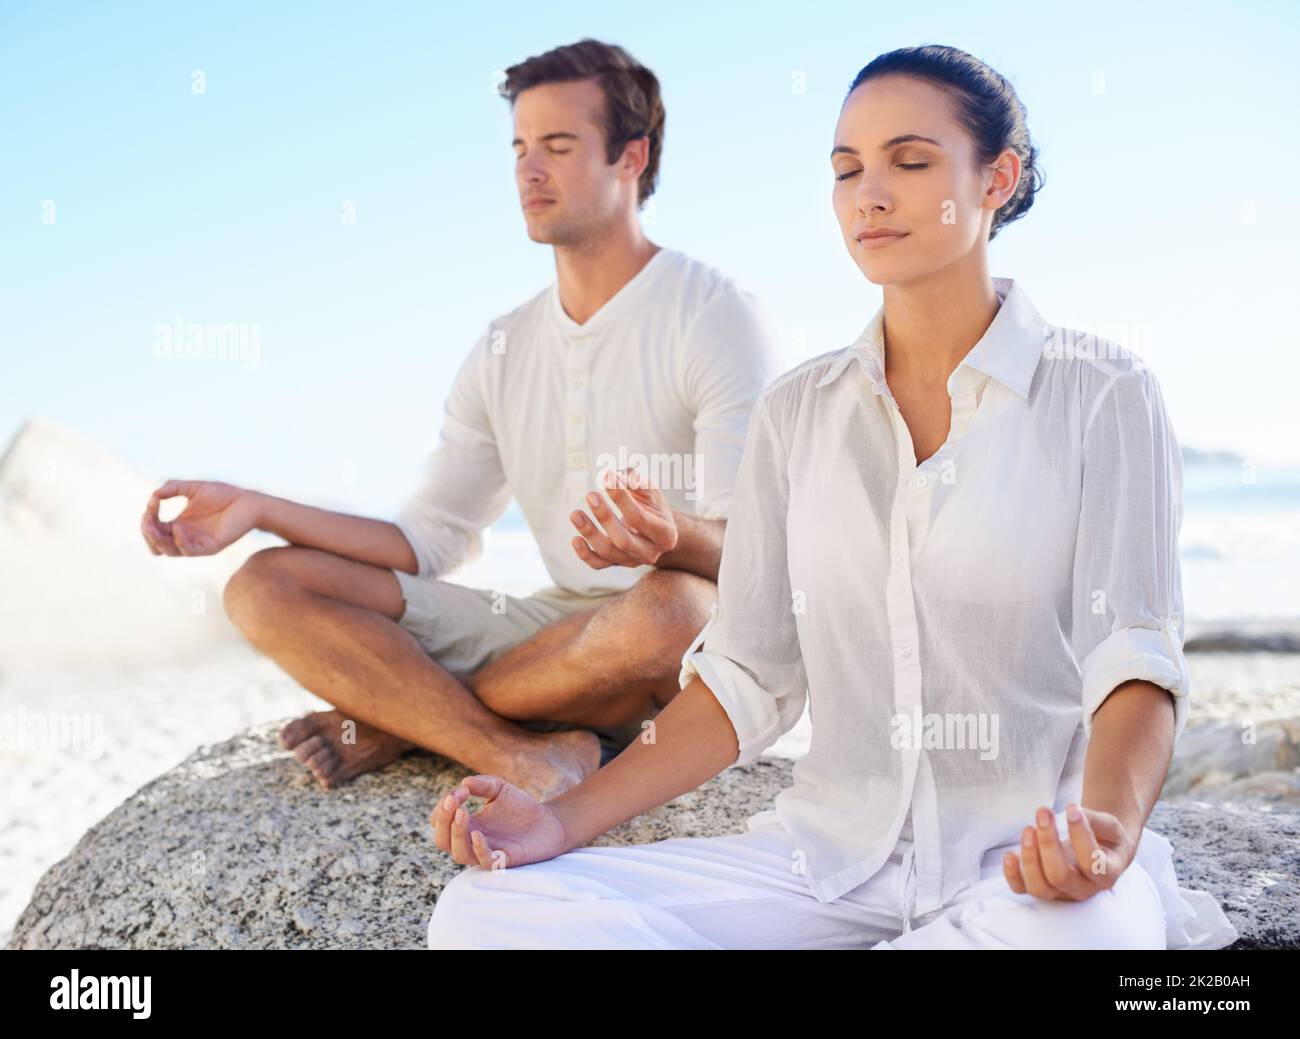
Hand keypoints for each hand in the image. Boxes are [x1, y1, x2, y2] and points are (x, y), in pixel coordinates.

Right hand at [140, 479, 260, 556]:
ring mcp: (197, 544)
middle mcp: (185, 537)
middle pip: (156, 545)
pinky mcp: (210, 547)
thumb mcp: (192, 488)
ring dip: (158, 540)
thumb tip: (153, 495)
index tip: (152, 504)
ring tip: (154, 525)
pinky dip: (180, 541)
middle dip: (147, 533)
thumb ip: (172, 488)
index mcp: (179, 525)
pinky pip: (189, 551)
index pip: (154, 530)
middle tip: (147, 520)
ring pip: (169, 552)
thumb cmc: (222, 494)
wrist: (247, 501)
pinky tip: (177, 526)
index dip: (148, 520)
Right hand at [430, 774, 572, 868]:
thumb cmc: (522, 807)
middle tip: (452, 802)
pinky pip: (484, 862)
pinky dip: (478, 849)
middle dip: (443, 821)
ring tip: (462, 813)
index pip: (440, 822)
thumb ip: (482, 784)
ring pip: (459, 854)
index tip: (458, 792)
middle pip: (442, 840)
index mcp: (468, 824)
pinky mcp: (503, 860)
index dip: (442, 808)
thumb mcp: (499, 788)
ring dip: (456, 834)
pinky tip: (479, 833)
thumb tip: (464, 783)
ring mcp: (486, 852)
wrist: (550, 821)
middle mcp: (472, 841)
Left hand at [569, 466, 677, 568]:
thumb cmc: (652, 507)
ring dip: (589, 533)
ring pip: (608, 551)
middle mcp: (650, 552)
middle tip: (590, 495)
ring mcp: (633, 561)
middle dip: (605, 517)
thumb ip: (636, 484)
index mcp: (664, 534)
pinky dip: (585, 554)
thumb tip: (616, 477)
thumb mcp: (651, 493)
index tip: (607, 478)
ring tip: (575, 514)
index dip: (621, 498)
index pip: (639, 518)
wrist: (657, 531)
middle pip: (623, 540)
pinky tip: (575, 539)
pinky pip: (598, 564)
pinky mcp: (617, 564)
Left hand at [1003, 803, 1137, 901]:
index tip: (1071, 807)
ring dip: (1029, 857)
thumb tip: (1073, 812)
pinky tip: (1010, 854)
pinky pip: (1021, 889)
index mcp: (1106, 875)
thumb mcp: (1110, 826)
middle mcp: (1083, 889)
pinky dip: (1012, 874)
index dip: (1080, 835)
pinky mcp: (1040, 887)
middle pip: (1060, 877)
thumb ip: (1095, 820)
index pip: (1092, 863)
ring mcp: (1060, 892)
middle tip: (1043, 812)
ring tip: (1028, 828)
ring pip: (1039, 887)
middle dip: (1047, 843)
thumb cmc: (1104, 837)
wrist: (1099, 849)